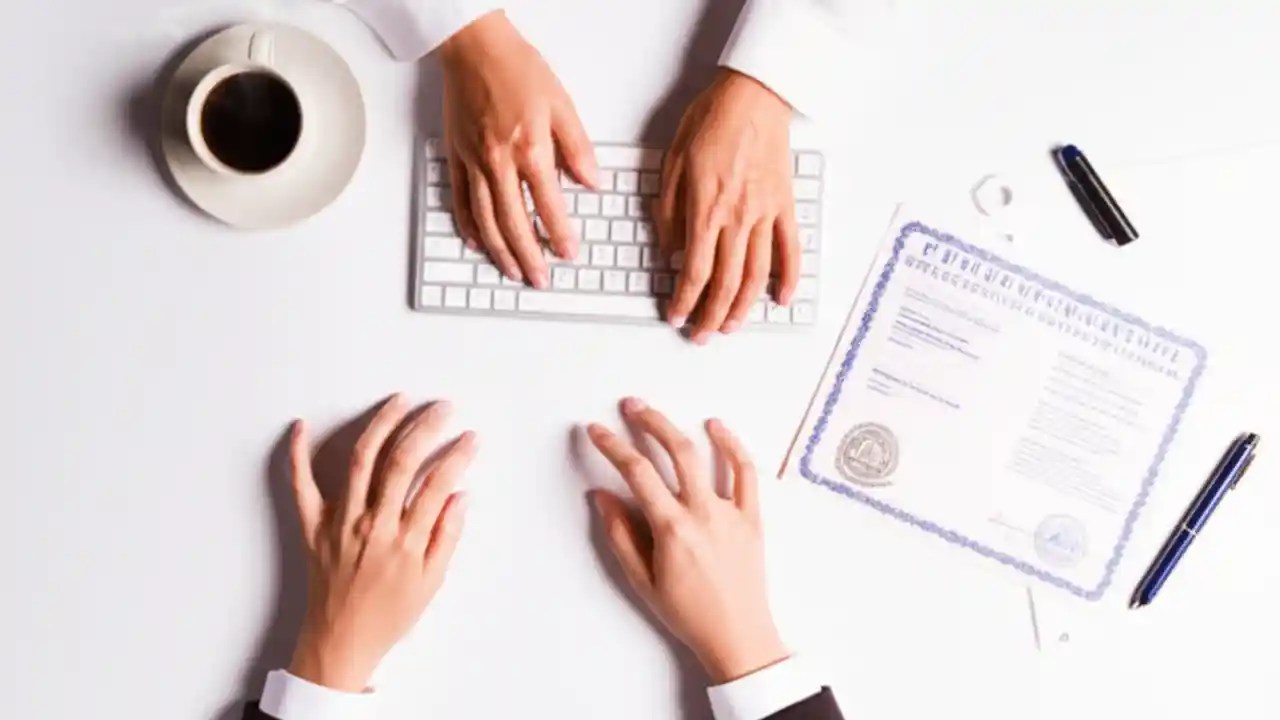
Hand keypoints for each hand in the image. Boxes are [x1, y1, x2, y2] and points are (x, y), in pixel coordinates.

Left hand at [287, 395, 476, 691]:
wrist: (340, 643)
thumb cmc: (388, 616)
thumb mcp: (431, 583)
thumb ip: (446, 536)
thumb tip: (460, 495)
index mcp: (404, 542)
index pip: (437, 483)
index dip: (457, 455)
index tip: (471, 438)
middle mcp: (372, 525)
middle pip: (400, 461)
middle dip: (425, 427)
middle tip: (442, 408)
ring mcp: (339, 522)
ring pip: (359, 460)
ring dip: (380, 425)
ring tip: (398, 401)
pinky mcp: (313, 526)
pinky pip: (301, 485)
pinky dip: (297, 454)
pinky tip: (302, 425)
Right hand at [440, 11, 597, 288]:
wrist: (475, 47)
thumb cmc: (518, 70)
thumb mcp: (562, 105)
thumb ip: (578, 148)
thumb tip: (592, 183)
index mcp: (529, 148)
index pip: (548, 204)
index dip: (558, 233)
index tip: (568, 253)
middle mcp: (498, 161)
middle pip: (513, 222)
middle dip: (528, 256)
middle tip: (540, 279)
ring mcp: (473, 162)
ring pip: (485, 219)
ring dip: (499, 251)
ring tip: (513, 271)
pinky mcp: (455, 157)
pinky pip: (459, 200)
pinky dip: (468, 226)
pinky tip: (477, 242)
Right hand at [587, 398, 787, 683]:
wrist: (738, 636)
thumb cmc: (688, 614)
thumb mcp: (642, 581)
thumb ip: (620, 535)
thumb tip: (602, 496)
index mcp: (672, 529)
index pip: (636, 473)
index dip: (612, 447)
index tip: (597, 432)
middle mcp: (703, 513)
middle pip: (674, 451)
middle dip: (648, 422)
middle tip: (630, 406)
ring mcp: (731, 513)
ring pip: (706, 456)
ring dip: (681, 428)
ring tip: (661, 413)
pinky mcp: (752, 518)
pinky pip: (747, 473)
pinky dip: (733, 446)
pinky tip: (717, 427)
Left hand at [657, 69, 797, 342]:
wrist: (753, 95)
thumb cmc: (711, 122)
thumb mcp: (672, 163)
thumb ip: (670, 211)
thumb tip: (671, 250)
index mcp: (707, 209)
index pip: (694, 270)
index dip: (685, 299)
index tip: (676, 315)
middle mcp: (738, 218)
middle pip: (725, 281)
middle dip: (711, 315)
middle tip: (701, 335)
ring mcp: (765, 214)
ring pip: (757, 274)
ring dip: (743, 306)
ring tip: (732, 326)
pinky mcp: (784, 206)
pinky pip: (790, 249)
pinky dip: (789, 278)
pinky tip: (781, 299)